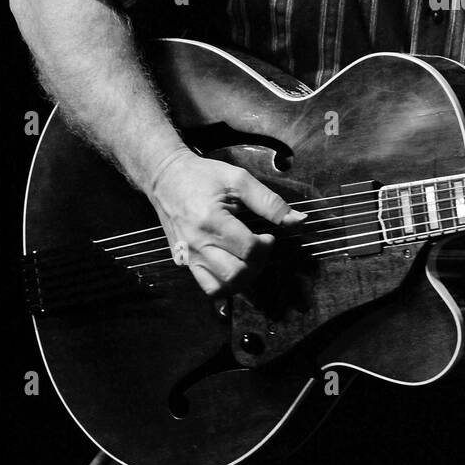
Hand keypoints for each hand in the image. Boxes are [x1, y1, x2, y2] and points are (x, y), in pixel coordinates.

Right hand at [148, 148, 306, 294]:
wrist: (165, 179)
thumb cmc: (203, 176)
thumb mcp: (239, 180)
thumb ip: (271, 203)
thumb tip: (299, 220)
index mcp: (211, 220)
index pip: (248, 249)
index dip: (266, 245)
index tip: (268, 235)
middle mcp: (197, 243)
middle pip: (235, 273)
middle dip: (258, 264)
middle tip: (260, 248)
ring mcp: (188, 256)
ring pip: (220, 287)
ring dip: (243, 279)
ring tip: (248, 260)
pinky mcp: (184, 262)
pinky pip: (207, 287)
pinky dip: (225, 285)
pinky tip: (234, 268)